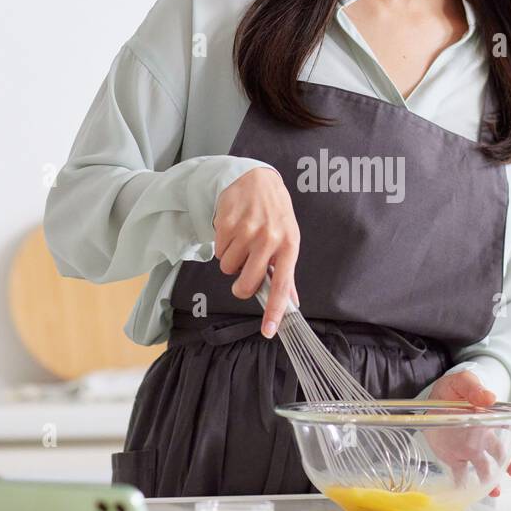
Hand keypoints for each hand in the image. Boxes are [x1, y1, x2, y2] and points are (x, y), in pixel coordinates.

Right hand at [213, 167, 299, 337]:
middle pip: (247, 282)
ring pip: (228, 267)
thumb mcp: (288, 239)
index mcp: (288, 246)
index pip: (282, 286)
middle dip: (241, 285)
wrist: (258, 179)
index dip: (274, 311)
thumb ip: (286, 273)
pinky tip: (234, 231)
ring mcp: (247, 230)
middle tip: (244, 273)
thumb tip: (292, 303)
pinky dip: (223, 245)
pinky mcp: (227, 222)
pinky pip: (218, 250)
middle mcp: (269, 239)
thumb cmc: (276, 214)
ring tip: (242, 242)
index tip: (269, 330)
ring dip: (232, 260)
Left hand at [428, 371, 510, 496]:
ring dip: (492, 479)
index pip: (509, 422)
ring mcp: (470, 448)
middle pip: (501, 451)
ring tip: (495, 490)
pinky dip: (466, 484)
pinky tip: (469, 493)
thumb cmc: (451, 391)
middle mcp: (483, 435)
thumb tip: (489, 397)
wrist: (430, 403)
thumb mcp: (460, 383)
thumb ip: (473, 388)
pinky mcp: (455, 458)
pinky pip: (462, 474)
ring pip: (485, 466)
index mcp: (488, 416)